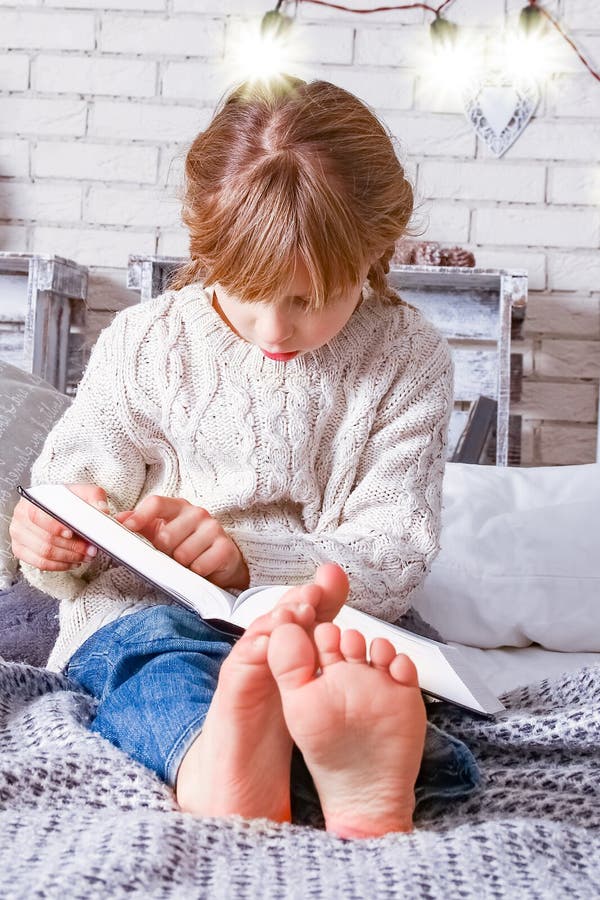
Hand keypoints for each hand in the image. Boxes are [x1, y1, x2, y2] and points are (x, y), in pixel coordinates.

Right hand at [10, 483, 108, 571]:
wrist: (60, 509)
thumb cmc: (71, 502)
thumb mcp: (85, 493)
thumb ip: (95, 498)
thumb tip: (102, 510)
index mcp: (34, 499)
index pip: (38, 515)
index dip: (54, 526)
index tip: (72, 533)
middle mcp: (21, 515)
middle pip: (45, 538)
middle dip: (72, 547)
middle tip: (91, 549)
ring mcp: (19, 534)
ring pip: (43, 553)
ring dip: (69, 558)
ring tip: (86, 556)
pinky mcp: (20, 549)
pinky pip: (40, 563)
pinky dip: (60, 565)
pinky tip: (74, 562)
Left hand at [115, 495, 249, 591]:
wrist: (222, 561)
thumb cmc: (186, 544)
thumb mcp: (161, 532)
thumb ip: (139, 524)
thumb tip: (117, 519)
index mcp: (178, 507)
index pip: (156, 503)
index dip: (140, 516)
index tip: (127, 528)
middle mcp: (197, 513)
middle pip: (165, 536)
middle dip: (164, 553)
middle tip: (171, 555)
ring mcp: (213, 528)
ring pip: (182, 554)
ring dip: (181, 565)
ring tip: (187, 562)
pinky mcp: (225, 547)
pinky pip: (199, 566)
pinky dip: (196, 572)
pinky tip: (200, 568)